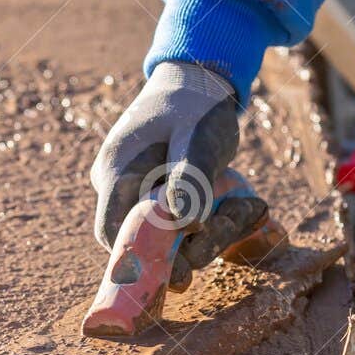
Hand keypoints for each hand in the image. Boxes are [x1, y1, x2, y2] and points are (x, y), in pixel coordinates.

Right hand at [90, 61, 244, 280]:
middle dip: (184, 248)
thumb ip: (191, 177)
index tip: (177, 273)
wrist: (194, 81)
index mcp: (118, 170)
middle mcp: (118, 184)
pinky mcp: (152, 193)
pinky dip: (206, 221)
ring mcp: (133, 189)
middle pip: (141, 239)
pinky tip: (235, 204)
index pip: (112, 233)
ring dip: (204, 233)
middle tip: (223, 237)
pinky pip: (175, 221)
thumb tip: (184, 222)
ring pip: (163, 233)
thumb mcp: (199, 137)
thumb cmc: (195, 106)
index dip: (138, 261)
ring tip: (242, 207)